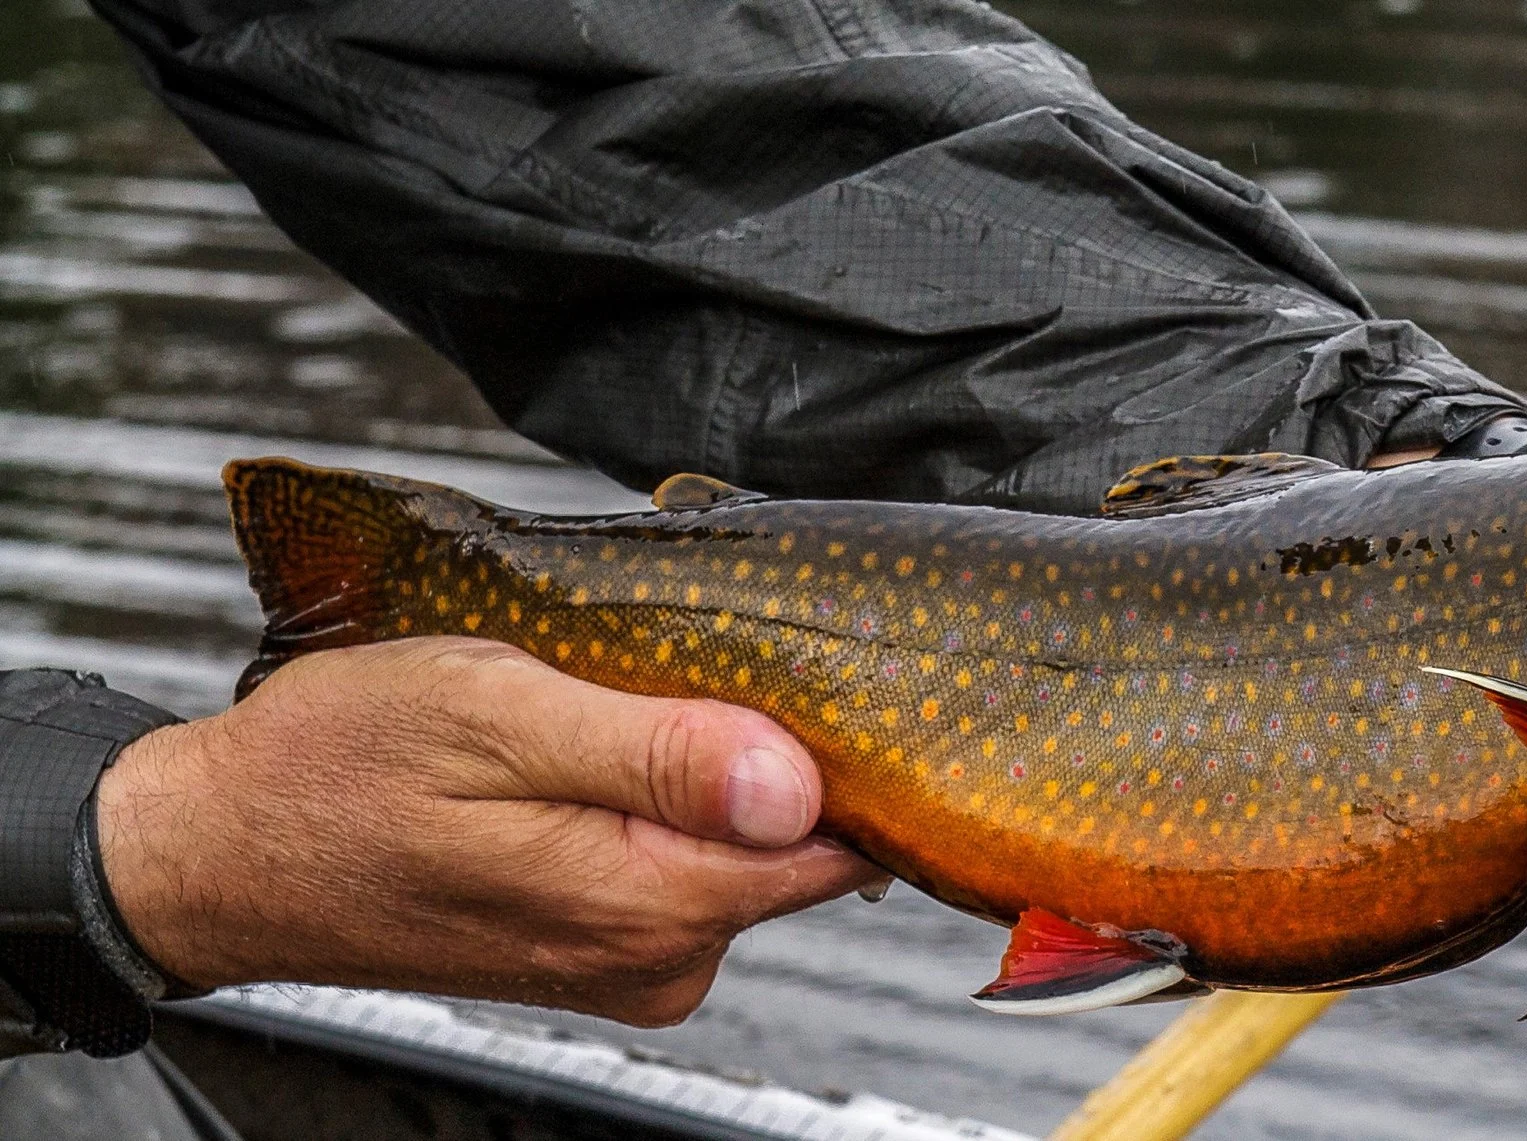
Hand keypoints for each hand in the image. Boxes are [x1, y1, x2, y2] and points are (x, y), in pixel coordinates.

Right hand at [98, 637, 882, 1025]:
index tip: (797, 678)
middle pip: (799, 846)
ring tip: (609, 711)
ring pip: (739, 851)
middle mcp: (656, 958)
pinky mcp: (601, 950)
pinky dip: (659, 805)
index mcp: (646, 903)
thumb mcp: (497, 716)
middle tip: (669, 674)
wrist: (222, 851)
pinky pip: (681, 867)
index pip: (836, 844)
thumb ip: (657, 752)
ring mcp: (630, 964)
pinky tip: (590, 760)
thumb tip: (794, 784)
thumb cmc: (335, 771)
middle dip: (763, 752)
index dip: (837, 751)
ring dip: (703, 774)